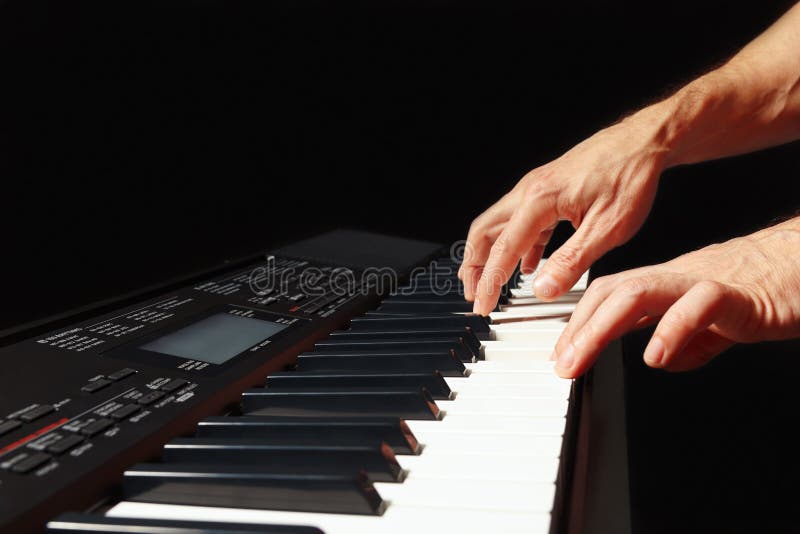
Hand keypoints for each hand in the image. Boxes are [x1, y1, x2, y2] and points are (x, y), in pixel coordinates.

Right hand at [459, 111, 668, 314]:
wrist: (645, 141)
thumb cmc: (631, 176)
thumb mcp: (607, 228)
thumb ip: (572, 262)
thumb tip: (544, 288)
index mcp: (539, 201)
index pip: (502, 249)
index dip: (489, 282)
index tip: (483, 304)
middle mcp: (530, 191)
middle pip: (484, 231)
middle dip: (474, 265)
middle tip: (473, 292)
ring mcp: (537, 188)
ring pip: (498, 224)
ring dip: (490, 254)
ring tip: (489, 280)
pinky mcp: (548, 189)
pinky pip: (521, 220)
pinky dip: (515, 245)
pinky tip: (527, 264)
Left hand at [552, 218, 799, 377]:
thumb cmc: (763, 287)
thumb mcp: (715, 321)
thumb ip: (690, 338)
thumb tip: (666, 360)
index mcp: (667, 284)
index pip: (609, 296)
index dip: (578, 323)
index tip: (558, 355)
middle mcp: (676, 278)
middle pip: (612, 291)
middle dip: (577, 328)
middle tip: (559, 365)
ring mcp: (704, 280)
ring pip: (639, 291)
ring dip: (602, 327)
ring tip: (582, 358)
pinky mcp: (738, 293)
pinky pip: (699, 304)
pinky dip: (672, 328)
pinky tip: (656, 356)